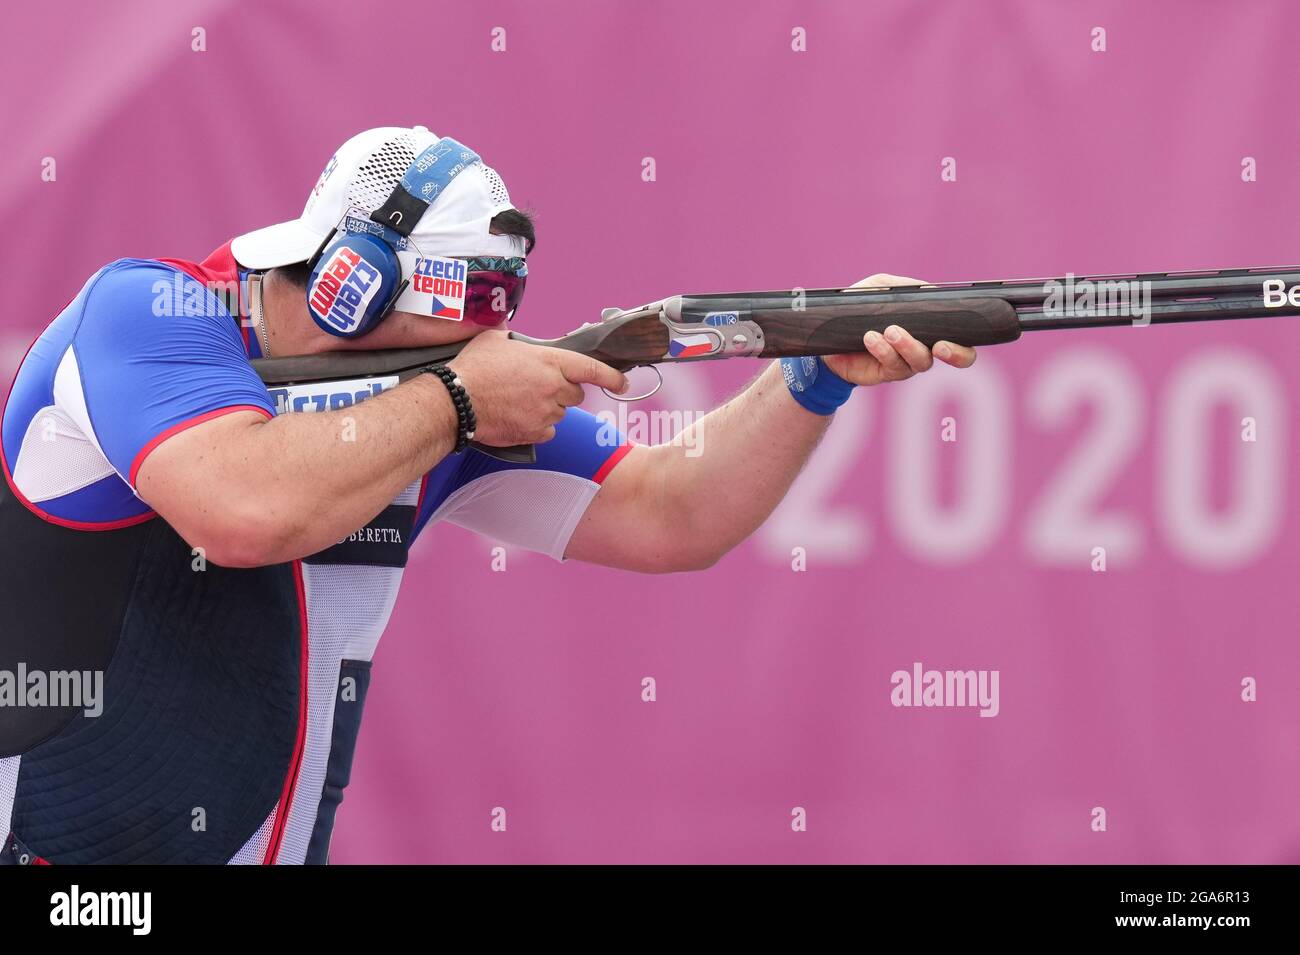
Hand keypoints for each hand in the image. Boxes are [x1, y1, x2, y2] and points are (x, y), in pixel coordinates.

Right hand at [447, 330, 627, 445]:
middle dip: (563, 391)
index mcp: (549, 361)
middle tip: (539, 387)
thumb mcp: (496, 340)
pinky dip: (537, 426)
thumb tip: (514, 338)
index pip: (592, 369)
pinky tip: (517, 416)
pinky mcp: (535, 433)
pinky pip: (547, 431)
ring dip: (547, 408)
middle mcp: (553, 388)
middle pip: (576, 394)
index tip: (623, 383)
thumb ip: (516, 340)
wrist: (456, 402)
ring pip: (560, 413)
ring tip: (519, 401)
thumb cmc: (473, 369)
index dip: (611, 377)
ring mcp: (545, 412)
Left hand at [823, 273, 977, 385]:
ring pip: (921, 361)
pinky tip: (871, 337)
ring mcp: (907, 362)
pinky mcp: (886, 372)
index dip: (967, 342)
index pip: (964, 338)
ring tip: (890, 331)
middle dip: (954, 354)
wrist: (828, 334)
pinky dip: (883, 349)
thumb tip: (926, 289)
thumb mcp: (879, 288)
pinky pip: (892, 364)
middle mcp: (926, 347)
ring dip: (908, 345)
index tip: (958, 333)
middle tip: (940, 345)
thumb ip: (902, 286)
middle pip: (958, 358)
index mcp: (933, 327)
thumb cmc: (861, 308)